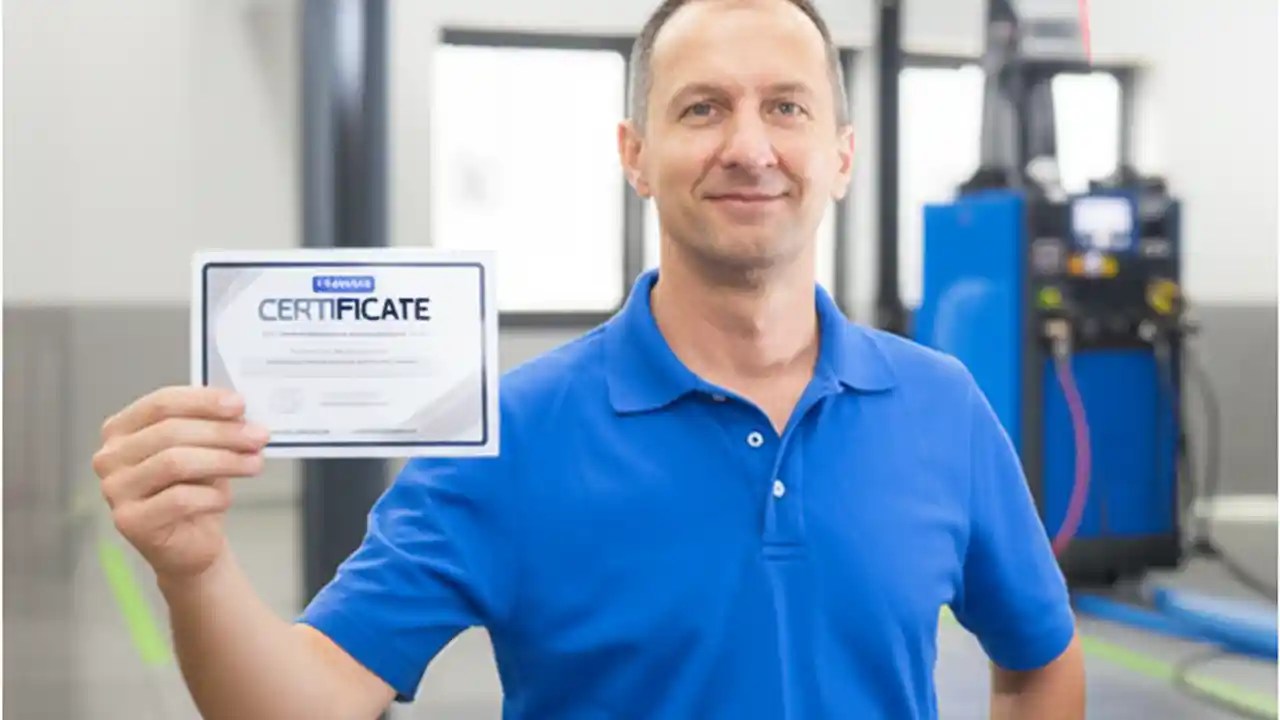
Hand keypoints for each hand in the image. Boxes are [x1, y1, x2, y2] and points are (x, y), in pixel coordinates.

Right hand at [93, 386, 269, 581]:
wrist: (190, 543)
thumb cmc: (193, 490)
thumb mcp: (203, 450)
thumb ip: (212, 428)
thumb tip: (239, 413)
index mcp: (122, 429)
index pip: (161, 403)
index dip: (202, 401)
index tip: (239, 404)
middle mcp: (110, 457)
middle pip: (170, 432)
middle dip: (222, 432)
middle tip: (258, 436)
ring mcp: (116, 490)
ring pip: (175, 463)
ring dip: (223, 460)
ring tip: (254, 464)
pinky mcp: (130, 521)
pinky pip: (179, 499)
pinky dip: (211, 496)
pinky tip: (224, 498)